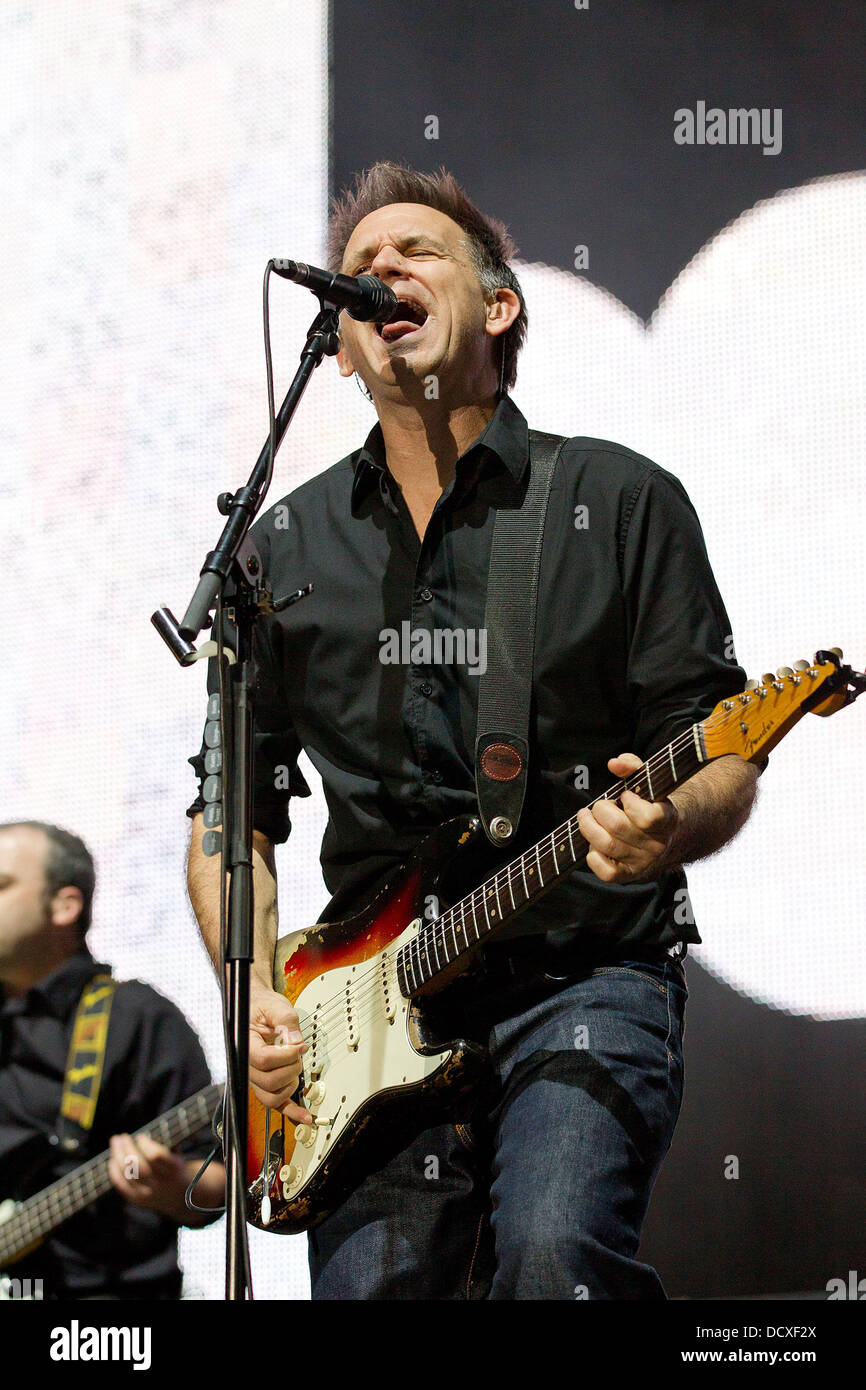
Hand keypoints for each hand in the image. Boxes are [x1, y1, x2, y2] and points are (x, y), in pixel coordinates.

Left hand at [108, 1133, 188, 1219]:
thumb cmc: (174, 1167)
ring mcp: (148, 1193)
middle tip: (122, 1137)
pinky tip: (113, 1159)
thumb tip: (142, 1136)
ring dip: (117, 1156)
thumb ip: (163, 1143)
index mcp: (174, 1169)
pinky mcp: (137, 1199)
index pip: (155, 1156)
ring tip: (116, 1142)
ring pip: (128, 1174)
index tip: (140, 1136)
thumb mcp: (177, 1154)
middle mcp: (160, 1184)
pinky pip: (121, 1184)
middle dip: (127, 1148)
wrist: (178, 1195)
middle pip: (139, 1165)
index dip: (145, 1144)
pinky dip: (114, 1170)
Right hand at [248, 981, 311, 1125]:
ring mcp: (255, 1077)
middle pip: (268, 1082)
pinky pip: (276, 1104)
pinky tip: (305, 1116)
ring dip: (290, 1086)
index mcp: (244, 1045)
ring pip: (271, 1098)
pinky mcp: (265, 1083)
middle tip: (298, 1053)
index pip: (263, 1059)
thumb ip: (286, 1020)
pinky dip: (291, 1112)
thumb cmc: (262, 1007)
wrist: (256, 1009)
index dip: (286, 1055)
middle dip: (291, 1069)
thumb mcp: (275, 1006)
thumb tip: (296, 1042)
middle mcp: (246, 1066)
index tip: (298, 1046)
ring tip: (295, 1068)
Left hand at [576, 753, 680, 883]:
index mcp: (667, 821)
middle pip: (617, 827)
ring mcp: (643, 863)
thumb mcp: (648, 782)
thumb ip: (632, 766)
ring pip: (607, 846)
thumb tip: (614, 764)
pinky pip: (606, 873)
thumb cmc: (652, 804)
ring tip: (587, 818)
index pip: (647, 817)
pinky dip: (593, 857)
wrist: (669, 837)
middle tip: (600, 805)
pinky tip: (594, 844)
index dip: (630, 802)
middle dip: (600, 810)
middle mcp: (657, 845)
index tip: (626, 795)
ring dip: (589, 828)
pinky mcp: (629, 875)